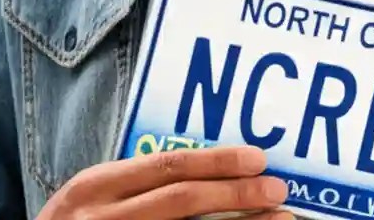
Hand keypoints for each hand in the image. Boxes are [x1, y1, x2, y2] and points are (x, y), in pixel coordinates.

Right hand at [37, 145, 290, 219]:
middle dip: (237, 195)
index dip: (218, 161)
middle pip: (182, 201)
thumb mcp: (94, 199)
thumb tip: (216, 175)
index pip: (167, 166)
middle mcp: (101, 219)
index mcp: (94, 187)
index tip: (259, 159)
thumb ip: (139, 185)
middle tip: (279, 190)